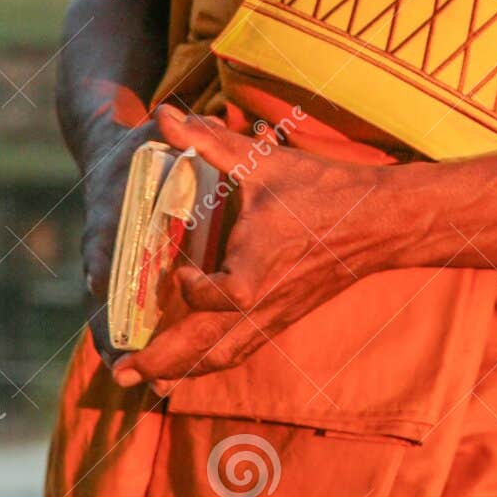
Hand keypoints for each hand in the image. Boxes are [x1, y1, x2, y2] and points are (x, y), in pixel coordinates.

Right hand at [81, 117, 160, 365]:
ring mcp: (106, 265)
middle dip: (108, 327)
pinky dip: (126, 343)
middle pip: (100, 292)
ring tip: (138, 384)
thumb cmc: (133, 146)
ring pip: (107, 312)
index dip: (104, 262)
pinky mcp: (116, 278)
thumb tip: (170, 116)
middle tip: (122, 363)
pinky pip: (119, 315)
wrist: (106, 156)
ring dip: (118, 346)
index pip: (102, 238)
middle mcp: (102, 244)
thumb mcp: (146, 135)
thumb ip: (163, 129)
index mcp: (109, 210)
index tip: (105, 285)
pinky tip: (148, 377)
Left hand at [111, 105, 386, 391]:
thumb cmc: (319, 190)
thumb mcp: (260, 163)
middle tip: (119, 374)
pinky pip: (241, 351)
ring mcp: (273, 317)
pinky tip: (196, 363)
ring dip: (182, 371)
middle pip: (203, 350)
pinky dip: (212, 362)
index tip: (178, 270)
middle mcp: (260, 305)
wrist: (377, 221)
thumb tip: (163, 115)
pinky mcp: (284, 318)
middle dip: (159, 364)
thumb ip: (208, 141)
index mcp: (253, 271)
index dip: (187, 287)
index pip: (207, 298)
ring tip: (148, 381)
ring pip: (222, 357)